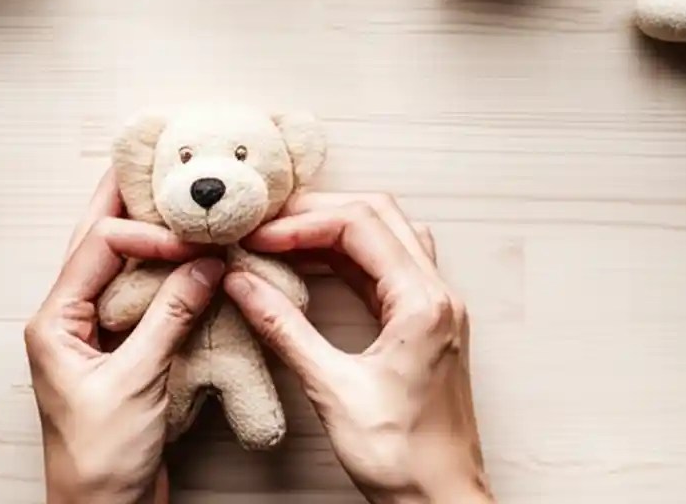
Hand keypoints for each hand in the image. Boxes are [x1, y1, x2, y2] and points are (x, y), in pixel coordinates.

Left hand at [25, 170, 223, 503]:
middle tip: (152, 160)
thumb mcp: (137, 383)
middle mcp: (69, 320)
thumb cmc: (101, 463)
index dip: (147, 233)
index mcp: (55, 322)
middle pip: (96, 241)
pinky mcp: (123, 353)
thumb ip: (171, 317)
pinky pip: (143, 298)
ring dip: (148, 232)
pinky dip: (168, 274)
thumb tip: (205, 263)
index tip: (192, 243)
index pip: (99, 247)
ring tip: (174, 197)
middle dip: (124, 200)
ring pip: (119, 265)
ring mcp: (95, 335)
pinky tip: (190, 259)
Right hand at [224, 194, 493, 503]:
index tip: (260, 235)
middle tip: (267, 223)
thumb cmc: (402, 457)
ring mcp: (435, 307)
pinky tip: (312, 265)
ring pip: (388, 235)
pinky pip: (388, 268)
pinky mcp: (424, 324)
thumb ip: (285, 329)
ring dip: (336, 228)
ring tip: (285, 237)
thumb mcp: (332, 390)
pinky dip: (349, 257)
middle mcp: (438, 295)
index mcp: (423, 303)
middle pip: (378, 216)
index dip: (303, 222)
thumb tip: (243, 284)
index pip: (361, 226)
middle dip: (319, 211)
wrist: (442, 500)